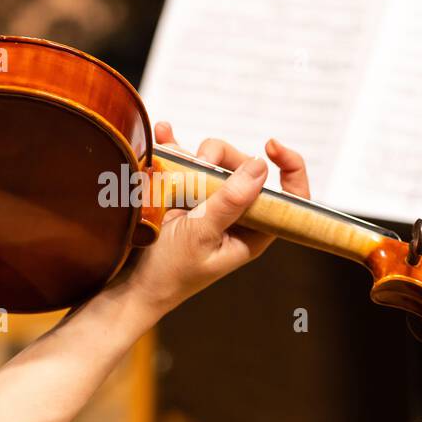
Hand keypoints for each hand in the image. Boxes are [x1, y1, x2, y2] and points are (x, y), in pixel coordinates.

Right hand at [119, 121, 310, 318]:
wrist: (131, 286)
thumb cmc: (169, 272)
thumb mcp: (201, 236)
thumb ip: (230, 202)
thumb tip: (260, 167)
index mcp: (253, 232)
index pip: (290, 197)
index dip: (290, 168)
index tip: (270, 145)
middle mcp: (236, 215)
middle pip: (244, 168)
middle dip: (222, 158)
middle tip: (199, 163)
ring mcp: (209, 203)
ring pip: (214, 162)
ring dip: (192, 155)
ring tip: (169, 158)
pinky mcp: (184, 196)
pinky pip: (185, 164)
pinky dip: (174, 149)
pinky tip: (163, 135)